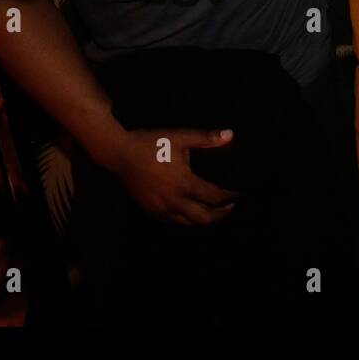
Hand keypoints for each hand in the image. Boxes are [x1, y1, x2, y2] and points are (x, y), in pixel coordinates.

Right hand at [108, 128, 239, 225]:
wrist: (119, 154)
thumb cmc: (151, 144)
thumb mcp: (180, 137)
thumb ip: (206, 139)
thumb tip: (231, 135)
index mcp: (185, 184)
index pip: (215, 197)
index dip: (230, 197)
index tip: (239, 193)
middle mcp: (175, 202)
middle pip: (205, 218)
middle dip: (221, 214)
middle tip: (231, 207)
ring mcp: (161, 209)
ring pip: (189, 224)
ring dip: (204, 221)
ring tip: (214, 213)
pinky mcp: (150, 211)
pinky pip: (173, 223)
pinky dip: (186, 222)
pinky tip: (191, 215)